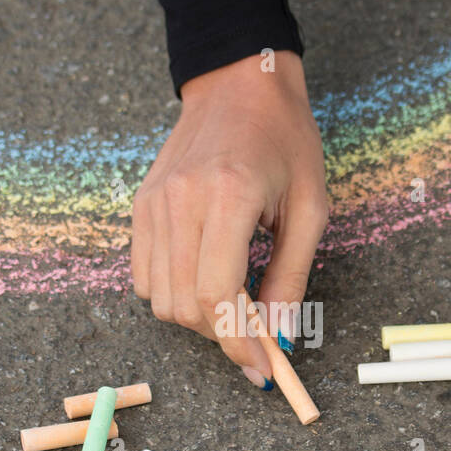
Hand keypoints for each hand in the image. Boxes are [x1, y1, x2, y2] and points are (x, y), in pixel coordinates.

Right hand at [131, 51, 328, 387]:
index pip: (217, 296)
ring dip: (198, 317)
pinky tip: (206, 276)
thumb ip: (291, 278)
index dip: (239, 343)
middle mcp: (180, 201)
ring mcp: (153, 204)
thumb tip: (279, 338)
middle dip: (223, 334)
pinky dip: (175, 293)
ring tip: (233, 299)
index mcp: (228, 197)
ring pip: (161, 299)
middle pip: (186, 307)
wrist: (239, 84)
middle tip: (257, 333)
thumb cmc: (285, 140)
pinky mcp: (140, 207)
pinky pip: (145, 277)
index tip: (262, 367)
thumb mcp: (309, 209)